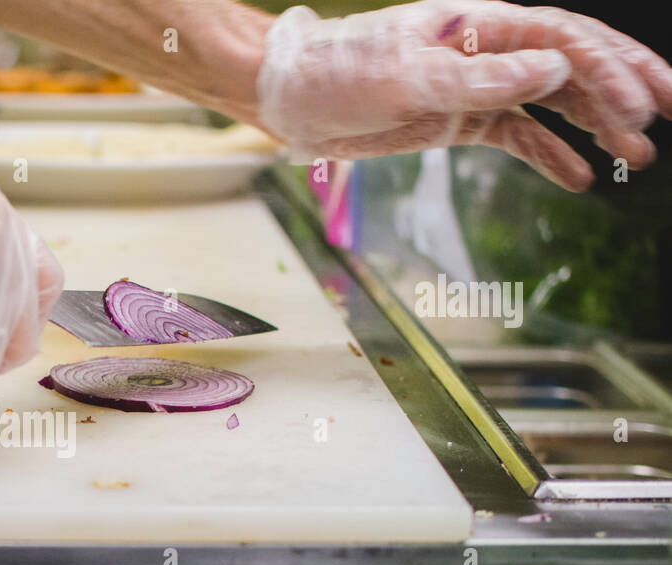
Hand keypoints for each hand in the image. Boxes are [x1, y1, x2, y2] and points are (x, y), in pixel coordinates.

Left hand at [255, 0, 671, 190]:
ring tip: (638, 151)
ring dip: (595, 124)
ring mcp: (475, 87)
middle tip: (668, 112)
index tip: (636, 106)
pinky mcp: (457, 121)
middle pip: (571, 64)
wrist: (292, 98)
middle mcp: (486, 51)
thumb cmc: (341, 73)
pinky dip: (548, 154)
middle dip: (624, 85)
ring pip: (551, 102)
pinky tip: (582, 176)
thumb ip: (480, 78)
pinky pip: (516, 136)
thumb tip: (555, 72)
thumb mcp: (407, 76)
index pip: (561, 40)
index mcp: (479, 26)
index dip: (606, 69)